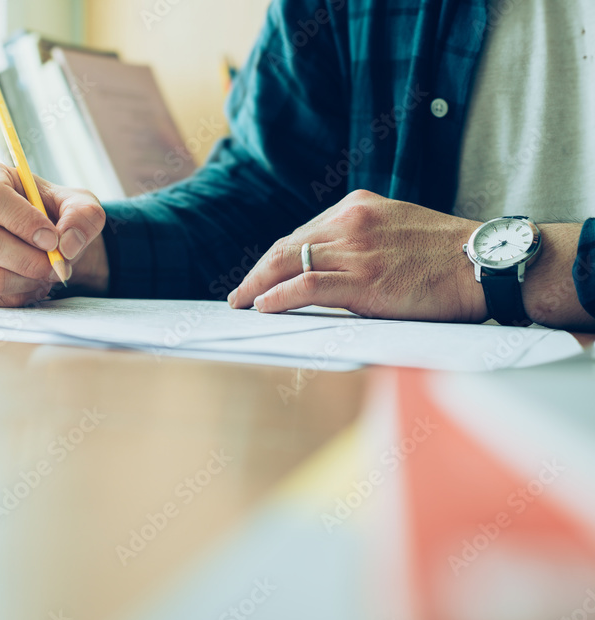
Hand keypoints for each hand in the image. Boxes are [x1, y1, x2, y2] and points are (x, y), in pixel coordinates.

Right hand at [0, 159, 108, 306]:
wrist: (40, 239)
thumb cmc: (52, 213)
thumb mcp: (78, 204)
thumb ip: (83, 216)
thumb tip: (67, 244)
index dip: (23, 222)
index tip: (52, 239)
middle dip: (29, 260)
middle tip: (56, 265)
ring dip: (27, 281)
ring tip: (47, 272)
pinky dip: (19, 296)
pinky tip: (32, 282)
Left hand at [228, 189, 487, 321]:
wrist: (485, 264)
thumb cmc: (447, 254)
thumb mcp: (396, 228)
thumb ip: (362, 238)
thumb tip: (331, 262)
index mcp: (357, 208)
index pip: (301, 233)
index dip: (274, 258)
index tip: (259, 275)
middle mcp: (350, 223)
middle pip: (286, 247)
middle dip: (256, 272)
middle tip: (238, 294)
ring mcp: (355, 251)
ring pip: (289, 264)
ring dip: (258, 287)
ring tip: (241, 303)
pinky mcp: (363, 281)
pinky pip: (306, 287)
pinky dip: (277, 297)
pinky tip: (263, 307)